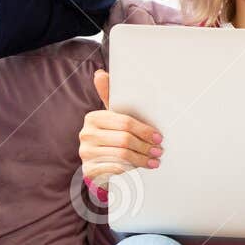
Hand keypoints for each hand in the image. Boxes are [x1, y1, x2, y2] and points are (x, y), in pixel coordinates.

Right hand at [79, 69, 162, 187]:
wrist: (97, 165)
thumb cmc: (110, 137)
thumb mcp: (113, 119)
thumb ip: (110, 98)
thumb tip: (100, 74)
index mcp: (93, 118)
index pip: (124, 122)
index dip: (144, 130)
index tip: (158, 137)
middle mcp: (86, 134)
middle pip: (124, 139)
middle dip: (145, 146)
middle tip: (159, 150)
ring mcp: (86, 153)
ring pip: (122, 156)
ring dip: (142, 159)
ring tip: (154, 160)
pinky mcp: (89, 170)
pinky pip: (115, 169)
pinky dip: (131, 169)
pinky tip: (141, 167)